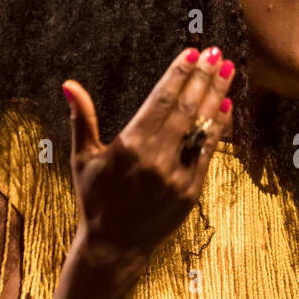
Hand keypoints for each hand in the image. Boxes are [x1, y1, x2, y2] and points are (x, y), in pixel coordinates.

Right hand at [61, 46, 234, 275]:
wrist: (114, 246)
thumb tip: (69, 85)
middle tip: (217, 52)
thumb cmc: (94, 199)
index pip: (161, 100)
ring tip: (229, 69)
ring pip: (202, 128)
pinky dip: (218, 128)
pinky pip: (209, 152)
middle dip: (203, 78)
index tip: (193, 53)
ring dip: (217, 96)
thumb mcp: (83, 158)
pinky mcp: (191, 191)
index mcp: (130, 146)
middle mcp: (156, 159)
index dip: (179, 74)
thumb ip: (82, 118)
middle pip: (186, 109)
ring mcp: (177, 176)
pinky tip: (226, 106)